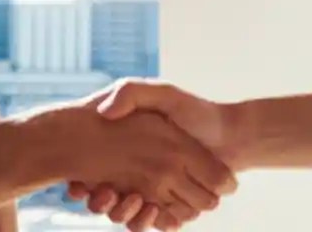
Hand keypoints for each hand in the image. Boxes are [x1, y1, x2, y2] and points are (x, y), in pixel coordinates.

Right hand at [36, 104, 235, 228]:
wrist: (233, 135)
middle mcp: (138, 173)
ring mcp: (154, 192)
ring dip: (126, 214)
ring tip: (134, 200)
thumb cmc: (196, 112)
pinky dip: (152, 221)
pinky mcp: (172, 206)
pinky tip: (154, 209)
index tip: (79, 184)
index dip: (80, 184)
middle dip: (100, 202)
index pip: (90, 173)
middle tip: (104, 193)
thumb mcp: (161, 93)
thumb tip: (103, 112)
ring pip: (128, 215)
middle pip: (105, 200)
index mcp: (129, 150)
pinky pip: (154, 222)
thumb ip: (132, 93)